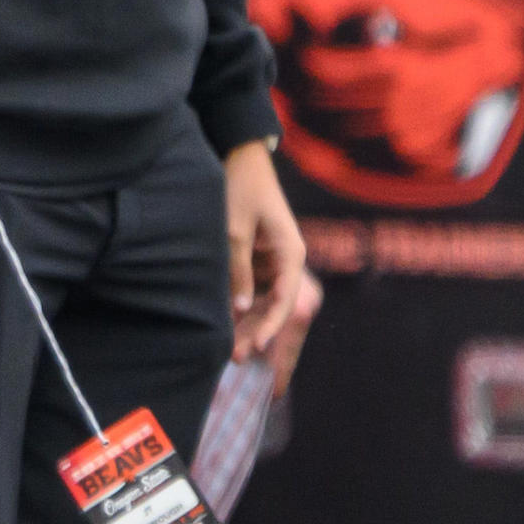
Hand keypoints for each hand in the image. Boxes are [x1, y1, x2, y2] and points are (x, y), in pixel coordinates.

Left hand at [225, 141, 315, 374]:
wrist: (242, 157)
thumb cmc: (239, 187)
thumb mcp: (232, 229)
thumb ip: (237, 269)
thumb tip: (240, 309)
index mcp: (291, 253)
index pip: (286, 301)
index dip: (271, 328)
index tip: (255, 348)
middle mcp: (290, 261)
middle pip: (286, 310)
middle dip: (269, 339)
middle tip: (249, 367)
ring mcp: (278, 261)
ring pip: (272, 305)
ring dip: (256, 328)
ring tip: (235, 355)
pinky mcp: (265, 260)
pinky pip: (262, 294)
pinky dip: (250, 312)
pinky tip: (235, 331)